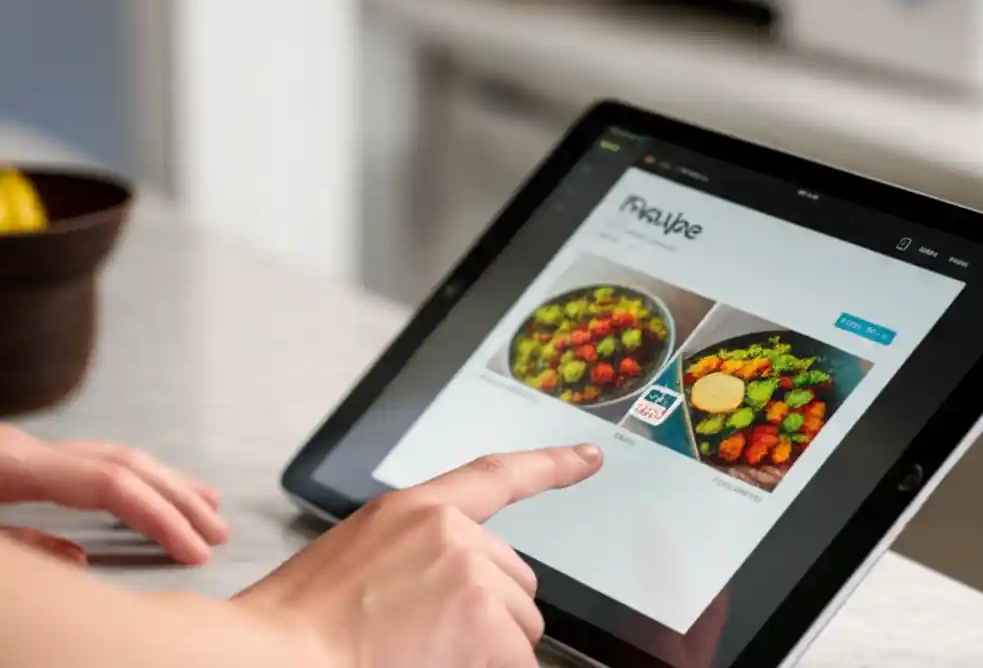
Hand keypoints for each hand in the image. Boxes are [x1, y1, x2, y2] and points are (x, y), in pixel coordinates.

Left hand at [0, 424, 227, 564]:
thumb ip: (24, 547)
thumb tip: (81, 558)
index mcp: (15, 465)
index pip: (112, 484)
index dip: (162, 515)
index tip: (195, 550)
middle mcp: (29, 449)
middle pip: (126, 465)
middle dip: (179, 500)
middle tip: (218, 533)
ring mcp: (28, 449)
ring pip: (115, 457)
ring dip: (166, 484)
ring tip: (208, 508)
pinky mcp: (21, 459)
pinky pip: (93, 461)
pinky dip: (132, 477)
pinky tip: (154, 491)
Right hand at [235, 444, 603, 667]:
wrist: (272, 657)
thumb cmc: (300, 624)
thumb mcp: (360, 562)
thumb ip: (420, 558)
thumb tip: (466, 588)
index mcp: (414, 510)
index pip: (495, 476)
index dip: (550, 465)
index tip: (589, 456)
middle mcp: (451, 532)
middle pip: (516, 582)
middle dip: (490, 618)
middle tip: (427, 641)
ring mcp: (471, 573)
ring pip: (521, 627)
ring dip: (489, 652)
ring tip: (420, 656)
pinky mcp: (484, 620)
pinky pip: (519, 661)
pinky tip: (440, 667)